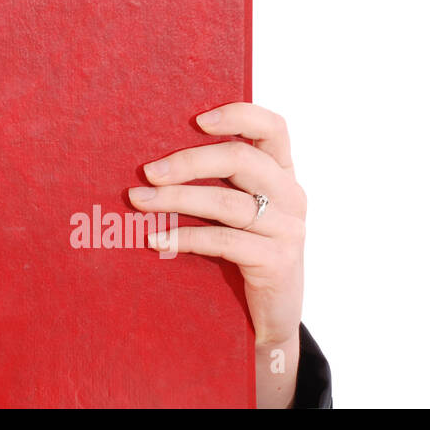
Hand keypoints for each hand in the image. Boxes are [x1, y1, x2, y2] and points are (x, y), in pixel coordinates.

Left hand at [127, 102, 305, 404]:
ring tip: (138, 200)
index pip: (273, 127)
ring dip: (176, 199)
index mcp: (280, 171)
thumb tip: (152, 158)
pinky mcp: (277, 260)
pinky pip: (224, 241)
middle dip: (188, 161)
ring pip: (227, 202)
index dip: (238, 115)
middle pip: (242, 160)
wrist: (268, 314)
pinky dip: (185, 238)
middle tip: (147, 171)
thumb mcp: (232, 209)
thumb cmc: (239, 250)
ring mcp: (287, 228)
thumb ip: (214, 180)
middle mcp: (290, 194)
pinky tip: (156, 239)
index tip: (197, 120)